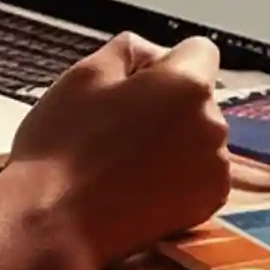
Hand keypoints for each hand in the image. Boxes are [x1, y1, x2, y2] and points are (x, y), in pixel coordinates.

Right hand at [0, 32, 229, 269]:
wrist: (55, 220)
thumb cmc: (62, 146)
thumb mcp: (82, 74)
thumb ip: (128, 49)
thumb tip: (150, 53)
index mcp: (186, 85)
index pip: (198, 49)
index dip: (162, 60)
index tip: (130, 83)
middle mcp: (213, 125)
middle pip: (197, 95)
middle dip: (165, 101)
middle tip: (114, 123)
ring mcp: (214, 168)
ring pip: (196, 134)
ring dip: (170, 137)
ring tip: (120, 156)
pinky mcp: (207, 202)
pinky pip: (197, 170)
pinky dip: (173, 171)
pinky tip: (134, 180)